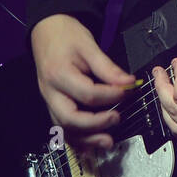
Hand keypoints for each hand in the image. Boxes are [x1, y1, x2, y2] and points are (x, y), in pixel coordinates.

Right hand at [30, 14, 136, 158]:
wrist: (47, 30)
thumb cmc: (66, 35)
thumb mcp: (89, 45)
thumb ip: (108, 67)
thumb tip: (129, 82)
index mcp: (59, 75)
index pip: (88, 94)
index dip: (111, 96)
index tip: (128, 91)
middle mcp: (50, 92)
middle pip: (70, 119)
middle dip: (95, 125)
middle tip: (117, 119)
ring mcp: (49, 100)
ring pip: (64, 128)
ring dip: (86, 139)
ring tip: (108, 142)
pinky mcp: (52, 104)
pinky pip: (62, 127)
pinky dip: (76, 139)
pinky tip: (90, 146)